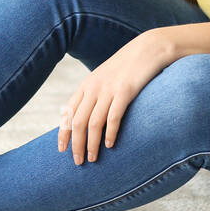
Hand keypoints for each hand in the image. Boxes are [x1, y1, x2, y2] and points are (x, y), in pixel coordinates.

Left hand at [58, 29, 178, 163]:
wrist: (148, 48)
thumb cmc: (128, 66)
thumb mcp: (106, 78)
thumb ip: (96, 94)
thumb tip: (90, 117)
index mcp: (87, 85)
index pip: (68, 113)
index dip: (63, 133)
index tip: (61, 150)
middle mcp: (94, 88)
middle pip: (78, 122)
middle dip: (76, 144)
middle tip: (79, 162)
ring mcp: (108, 89)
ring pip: (93, 123)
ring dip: (91, 144)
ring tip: (92, 159)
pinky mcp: (125, 91)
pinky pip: (113, 118)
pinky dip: (110, 134)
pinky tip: (110, 145)